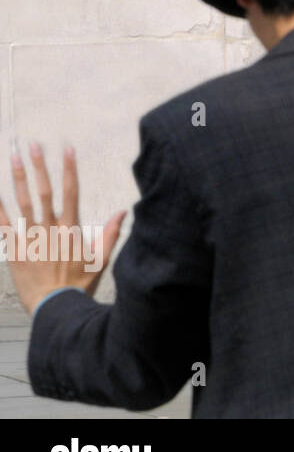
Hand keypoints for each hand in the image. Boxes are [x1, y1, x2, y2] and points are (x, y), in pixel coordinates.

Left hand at [1, 143, 125, 315]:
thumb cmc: (79, 284)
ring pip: (23, 203)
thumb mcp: (101, 259)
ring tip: (14, 159)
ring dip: (18, 179)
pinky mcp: (15, 250)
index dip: (69, 169)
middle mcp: (49, 229)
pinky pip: (4, 226)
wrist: (54, 306)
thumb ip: (111, 233)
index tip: (67, 150)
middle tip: (33, 146)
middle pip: (44, 191)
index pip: (71, 192)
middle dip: (39, 167)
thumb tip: (123, 212)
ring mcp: (30, 238)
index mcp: (71, 229)